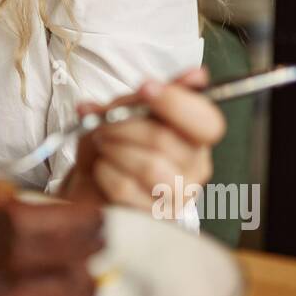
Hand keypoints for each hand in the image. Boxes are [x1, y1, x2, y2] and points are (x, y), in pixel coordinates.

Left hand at [58, 65, 226, 215]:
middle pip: (167, 140)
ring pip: (149, 166)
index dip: (176, 103)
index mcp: (195, 137)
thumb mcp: (125, 112)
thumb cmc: (111, 147)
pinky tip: (102, 170)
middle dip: (125, 125)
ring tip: (103, 145)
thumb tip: (197, 75)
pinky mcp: (152, 219)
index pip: (208, 123)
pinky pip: (126, 189)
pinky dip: (105, 173)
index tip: (145, 87)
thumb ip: (154, 95)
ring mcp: (176, 198)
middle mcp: (194, 168)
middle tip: (104, 124)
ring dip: (115, 149)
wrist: (87, 186)